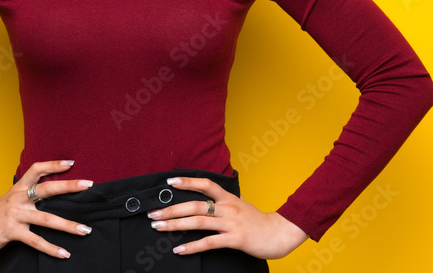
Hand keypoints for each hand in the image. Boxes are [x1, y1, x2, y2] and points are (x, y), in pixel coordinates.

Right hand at [0, 160, 93, 258]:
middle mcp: (18, 198)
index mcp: (18, 188)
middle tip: (88, 184)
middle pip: (47, 188)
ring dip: (68, 225)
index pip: (36, 169)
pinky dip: (51, 248)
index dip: (53, 165)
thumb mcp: (10, 200)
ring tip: (85, 230)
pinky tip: (63, 253)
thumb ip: (27, 195)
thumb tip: (48, 193)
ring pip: (46, 218)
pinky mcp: (12, 231)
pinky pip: (35, 240)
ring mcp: (15, 214)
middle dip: (69, 186)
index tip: (71, 163)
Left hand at [145, 176, 308, 259]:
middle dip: (171, 209)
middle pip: (195, 205)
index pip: (205, 184)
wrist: (279, 233)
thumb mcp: (241, 205)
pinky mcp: (235, 239)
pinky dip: (192, 246)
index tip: (169, 182)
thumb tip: (209, 198)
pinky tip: (179, 249)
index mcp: (229, 198)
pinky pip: (209, 242)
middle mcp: (228, 208)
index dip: (187, 182)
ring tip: (159, 228)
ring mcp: (231, 223)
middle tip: (153, 213)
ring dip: (175, 225)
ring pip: (198, 222)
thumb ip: (225, 202)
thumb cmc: (258, 221)